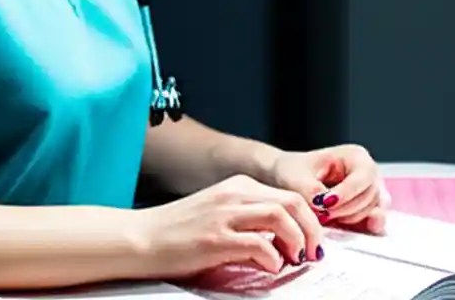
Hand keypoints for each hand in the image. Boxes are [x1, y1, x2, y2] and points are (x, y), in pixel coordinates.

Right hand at [131, 174, 325, 278]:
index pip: (289, 195)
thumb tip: (283, 239)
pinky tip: (270, 267)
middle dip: (311, 229)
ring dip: (297, 241)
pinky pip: (259, 245)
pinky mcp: (215, 239)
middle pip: (292, 202)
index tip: (312, 241)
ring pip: (280, 217)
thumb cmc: (179, 231)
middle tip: (313, 252)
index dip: (309, 219)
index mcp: (238, 186)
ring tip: (295, 259)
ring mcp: (224, 215)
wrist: (141, 238)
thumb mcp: (219, 212)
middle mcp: (234, 194)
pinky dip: (273, 258)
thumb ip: (249, 217)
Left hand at [267, 144, 389, 234]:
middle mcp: (368, 173)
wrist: (290, 179)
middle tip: (321, 214)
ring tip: (323, 215)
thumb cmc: (294, 171)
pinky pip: (372, 222)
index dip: (345, 194)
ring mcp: (370, 192)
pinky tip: (343, 226)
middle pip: (368, 196)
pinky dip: (358, 226)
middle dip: (344, 209)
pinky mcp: (367, 209)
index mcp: (356, 156)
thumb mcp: (297, 177)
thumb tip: (325, 206)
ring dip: (347, 218)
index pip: (361, 178)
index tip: (323, 204)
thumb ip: (311, 191)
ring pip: (370, 211)